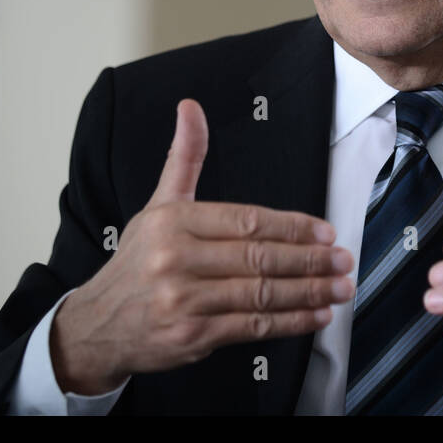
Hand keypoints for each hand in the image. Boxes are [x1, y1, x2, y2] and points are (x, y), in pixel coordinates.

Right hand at [50, 99, 354, 393]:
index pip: (246, 221)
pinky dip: (289, 323)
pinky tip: (314, 316)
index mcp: (174, 222)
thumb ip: (185, 158)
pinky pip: (251, 327)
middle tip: (343, 260)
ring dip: (308, 292)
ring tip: (339, 288)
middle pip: (258, 257)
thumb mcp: (157, 205)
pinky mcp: (191, 335)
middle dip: (310, 260)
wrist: (99, 325)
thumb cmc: (137, 263)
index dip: (292, 227)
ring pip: (260, 294)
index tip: (325, 232)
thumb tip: (191, 108)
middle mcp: (176, 259)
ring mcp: (183, 300)